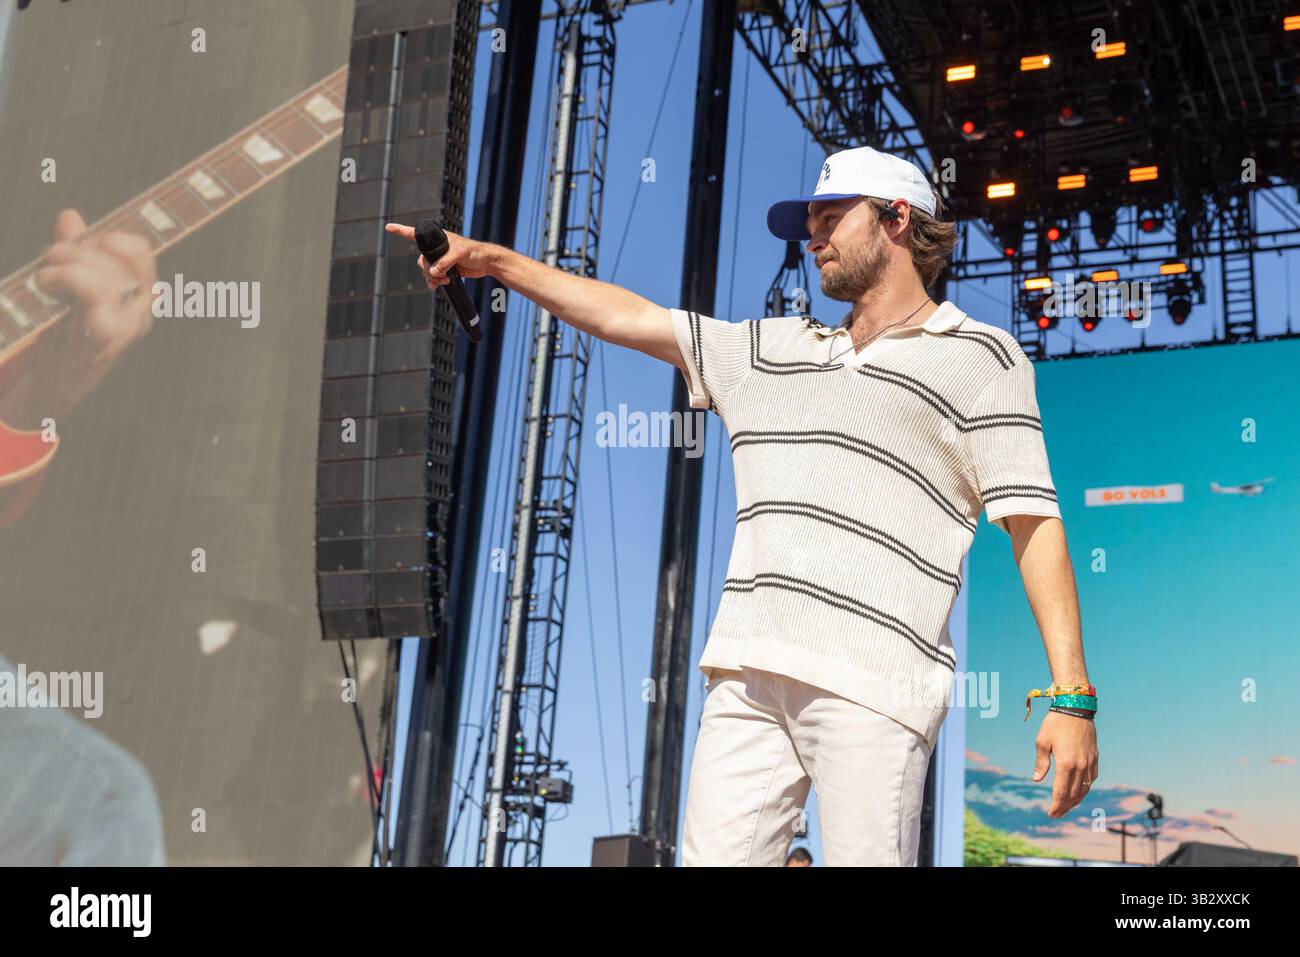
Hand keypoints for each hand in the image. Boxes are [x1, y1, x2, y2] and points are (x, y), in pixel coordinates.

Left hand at [3, 209, 156, 425]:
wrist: (51, 394)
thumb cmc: (61, 342)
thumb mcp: (71, 292)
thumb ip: (75, 254)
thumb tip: (71, 216)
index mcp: (137, 302)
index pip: (140, 253)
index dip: (110, 239)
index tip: (84, 244)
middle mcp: (139, 313)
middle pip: (116, 258)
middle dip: (77, 249)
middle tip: (51, 258)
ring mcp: (125, 324)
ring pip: (103, 270)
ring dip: (65, 264)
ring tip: (46, 276)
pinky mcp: (104, 333)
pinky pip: (92, 289)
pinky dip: (64, 278)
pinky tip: (47, 285)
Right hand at [382, 222, 495, 287]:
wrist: (486, 263)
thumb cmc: (476, 252)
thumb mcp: (460, 254)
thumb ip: (445, 262)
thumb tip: (434, 272)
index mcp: (438, 237)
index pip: (416, 233)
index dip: (401, 230)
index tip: (388, 227)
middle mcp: (437, 247)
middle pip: (421, 260)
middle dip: (427, 270)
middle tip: (439, 276)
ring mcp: (440, 259)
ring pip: (426, 270)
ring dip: (432, 277)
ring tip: (444, 280)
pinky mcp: (445, 269)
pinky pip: (433, 276)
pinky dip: (433, 282)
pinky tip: (437, 286)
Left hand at [1032, 709, 1098, 817]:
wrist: (1075, 708)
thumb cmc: (1055, 723)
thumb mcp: (1042, 742)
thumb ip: (1041, 763)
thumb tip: (1037, 779)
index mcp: (1065, 764)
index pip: (1061, 792)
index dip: (1056, 805)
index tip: (1051, 814)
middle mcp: (1080, 766)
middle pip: (1073, 794)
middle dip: (1065, 806)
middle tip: (1057, 814)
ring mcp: (1090, 763)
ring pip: (1085, 788)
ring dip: (1076, 800)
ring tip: (1068, 807)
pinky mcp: (1095, 758)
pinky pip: (1092, 778)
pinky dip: (1086, 788)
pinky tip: (1080, 791)